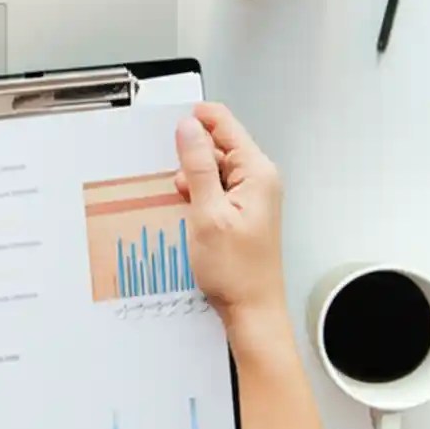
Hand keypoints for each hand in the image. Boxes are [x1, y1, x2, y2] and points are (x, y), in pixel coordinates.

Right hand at [174, 103, 285, 335]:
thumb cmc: (237, 271)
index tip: (170, 121)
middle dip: (191, 154)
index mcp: (258, 173)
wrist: (251, 309)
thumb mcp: (208, 212)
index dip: (198, 119)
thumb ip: (198, 166)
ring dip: (192, 178)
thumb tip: (188, 129)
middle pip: (219, 146)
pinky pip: (215, 190)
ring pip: (214, 169)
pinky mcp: (241, 212)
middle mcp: (259, 180)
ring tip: (181, 201)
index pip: (227, 125)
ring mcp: (251, 196)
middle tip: (172, 175)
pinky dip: (198, 195)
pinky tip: (187, 212)